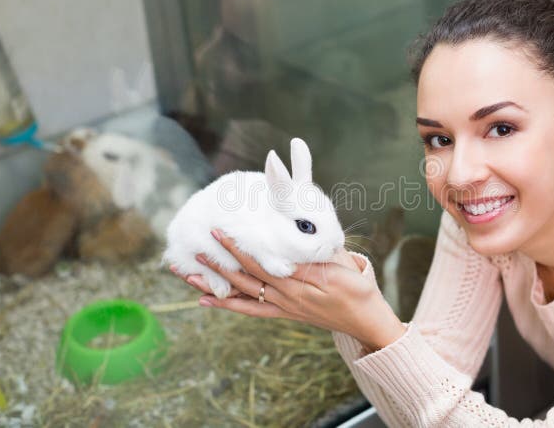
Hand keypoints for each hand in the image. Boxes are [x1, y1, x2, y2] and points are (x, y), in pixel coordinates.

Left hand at [169, 229, 406, 350]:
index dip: (239, 247)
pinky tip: (205, 300)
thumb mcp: (343, 265)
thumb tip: (298, 232)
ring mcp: (283, 306)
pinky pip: (250, 310)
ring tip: (188, 274)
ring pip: (242, 294)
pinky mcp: (283, 312)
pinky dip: (228, 305)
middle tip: (196, 247)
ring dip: (215, 284)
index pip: (262, 261)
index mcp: (300, 280)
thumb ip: (319, 252)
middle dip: (220, 261)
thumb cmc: (358, 290)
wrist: (365, 321)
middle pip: (245, 277)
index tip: (220, 232)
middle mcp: (286, 295)